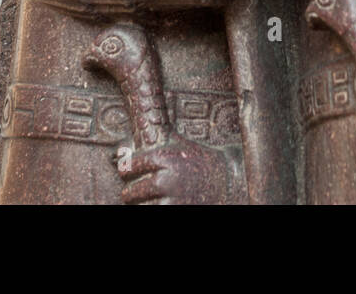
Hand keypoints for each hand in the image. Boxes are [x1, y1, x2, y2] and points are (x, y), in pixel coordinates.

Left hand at [117, 138, 238, 204]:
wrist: (230, 182)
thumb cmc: (201, 161)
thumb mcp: (181, 145)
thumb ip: (157, 142)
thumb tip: (125, 146)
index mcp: (164, 157)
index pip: (128, 167)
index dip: (128, 170)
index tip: (130, 173)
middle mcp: (166, 179)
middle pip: (129, 193)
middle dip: (132, 193)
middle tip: (140, 191)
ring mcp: (171, 200)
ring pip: (139, 208)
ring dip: (143, 205)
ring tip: (154, 199)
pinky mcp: (175, 210)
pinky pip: (152, 212)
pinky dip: (154, 208)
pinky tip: (164, 203)